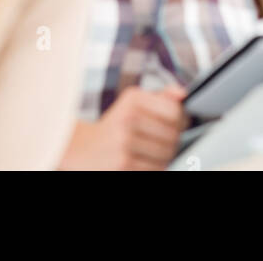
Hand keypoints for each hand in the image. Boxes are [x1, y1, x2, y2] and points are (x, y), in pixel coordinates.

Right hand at [60, 84, 186, 171]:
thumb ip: (160, 97)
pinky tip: (143, 161)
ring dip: (164, 156)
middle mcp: (128, 118)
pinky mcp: (124, 165)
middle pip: (173, 135)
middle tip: (161, 140)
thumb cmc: (112, 127)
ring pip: (167, 154)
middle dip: (173, 140)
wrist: (80, 148)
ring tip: (151, 151)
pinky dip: (155, 167)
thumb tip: (182, 94)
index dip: (180, 119)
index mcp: (133, 99)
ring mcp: (125, 143)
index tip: (176, 123)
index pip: (174, 110)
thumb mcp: (132, 104)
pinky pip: (156, 169)